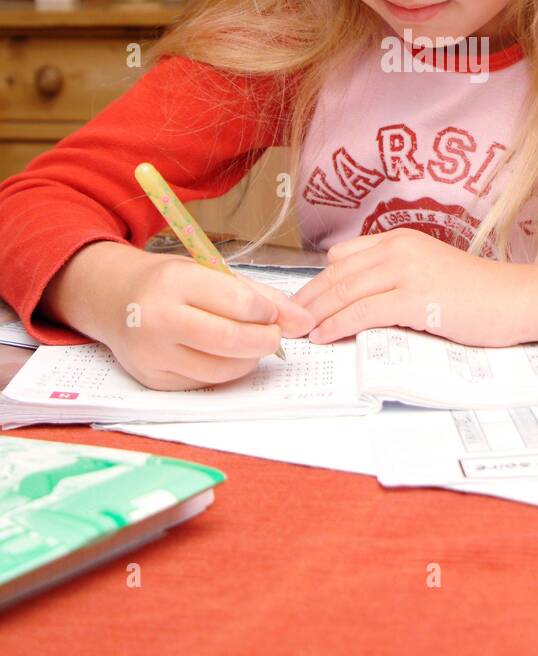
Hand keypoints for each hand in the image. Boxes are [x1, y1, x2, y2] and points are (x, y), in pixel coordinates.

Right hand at [41, 242, 315, 390]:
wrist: (114, 299)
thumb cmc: (170, 282)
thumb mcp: (209, 273)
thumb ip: (258, 295)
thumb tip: (304, 321)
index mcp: (175, 281)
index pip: (237, 302)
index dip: (267, 312)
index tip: (275, 313)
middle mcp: (158, 318)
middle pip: (229, 341)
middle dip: (265, 341)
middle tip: (275, 336)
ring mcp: (152, 353)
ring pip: (219, 370)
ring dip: (249, 360)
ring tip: (253, 346)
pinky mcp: (153, 379)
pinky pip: (203, 383)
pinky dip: (226, 372)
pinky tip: (228, 357)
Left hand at [290, 228, 537, 347]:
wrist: (517, 299)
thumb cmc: (477, 294)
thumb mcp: (428, 273)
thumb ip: (393, 277)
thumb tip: (354, 298)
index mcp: (399, 239)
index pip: (342, 258)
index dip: (316, 283)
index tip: (299, 305)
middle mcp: (399, 247)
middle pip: (337, 274)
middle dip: (306, 300)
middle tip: (283, 322)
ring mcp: (407, 270)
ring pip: (345, 291)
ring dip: (315, 314)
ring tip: (296, 333)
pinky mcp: (416, 297)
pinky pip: (364, 311)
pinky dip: (339, 326)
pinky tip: (324, 337)